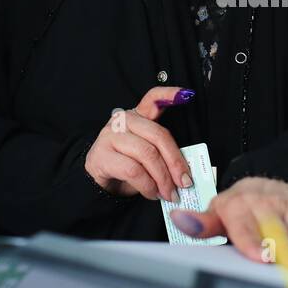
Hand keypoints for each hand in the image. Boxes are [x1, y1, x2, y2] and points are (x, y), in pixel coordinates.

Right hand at [84, 86, 194, 200]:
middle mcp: (123, 120)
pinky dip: (147, 186)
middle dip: (175, 162)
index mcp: (138, 116)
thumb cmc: (128, 166)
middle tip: (185, 183)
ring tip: (169, 193)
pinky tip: (152, 193)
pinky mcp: (102, 155)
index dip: (169, 95)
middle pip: (158, 135)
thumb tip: (186, 171)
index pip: (152, 98)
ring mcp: (110, 136)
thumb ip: (165, 154)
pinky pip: (133, 170)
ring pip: (147, 154)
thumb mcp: (148, 156)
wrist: (100, 182)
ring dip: (162, 179)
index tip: (187, 94)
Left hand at [170, 176, 287, 269]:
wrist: (264, 180)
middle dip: (286, 248)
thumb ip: (201, 223)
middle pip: (276, 231)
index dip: (254, 244)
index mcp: (238, 205)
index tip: (262, 258)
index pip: (246, 228)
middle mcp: (264, 202)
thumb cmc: (239, 207)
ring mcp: (287, 204)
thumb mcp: (217, 213)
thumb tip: (179, 218)